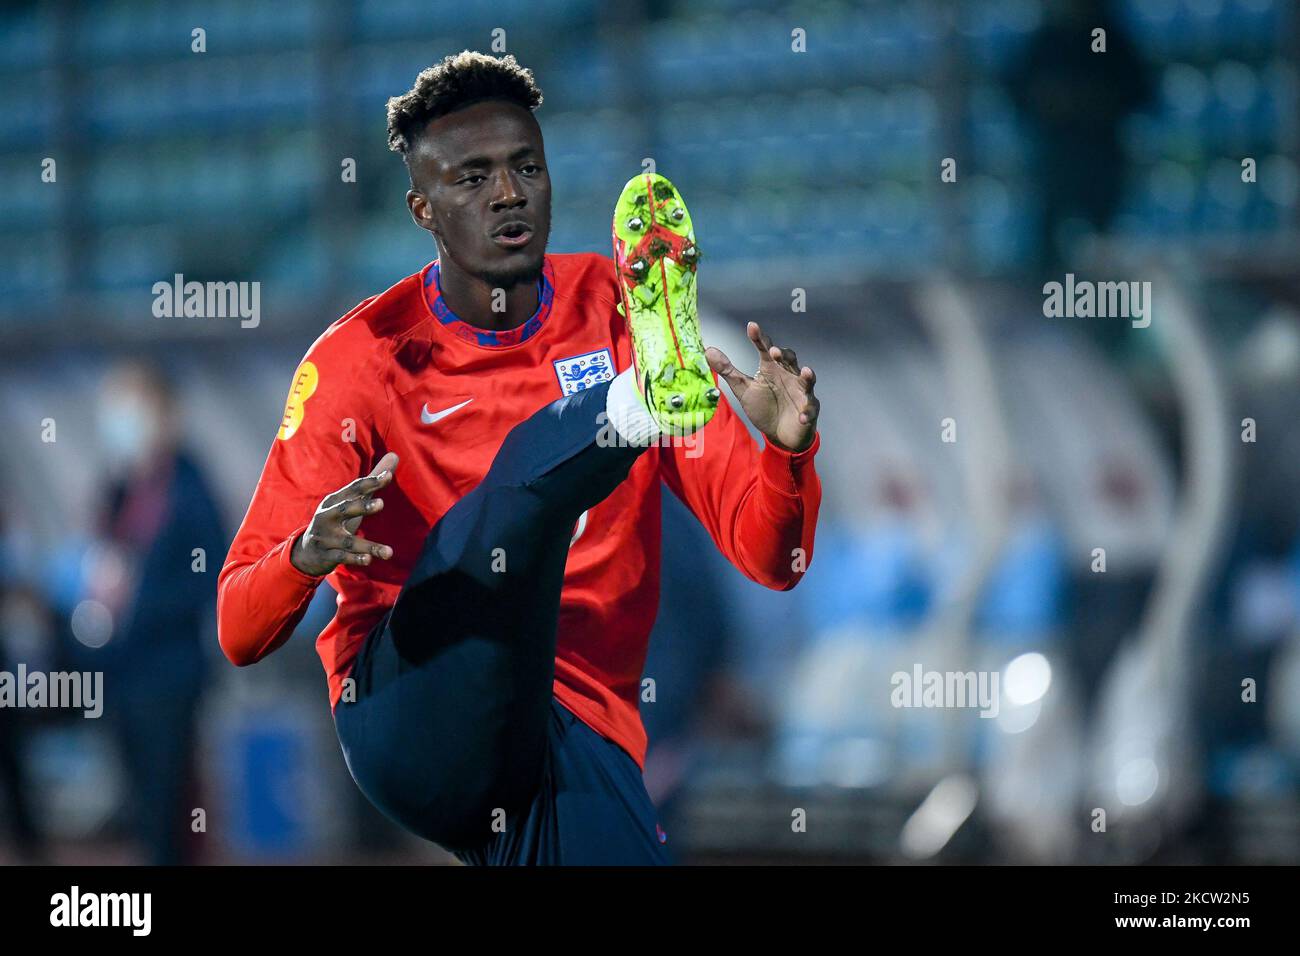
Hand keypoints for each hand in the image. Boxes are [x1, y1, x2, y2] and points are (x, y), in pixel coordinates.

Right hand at [290, 452, 398, 576]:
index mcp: (334, 501)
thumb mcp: (350, 502)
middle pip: (345, 509)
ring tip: (389, 552)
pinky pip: (342, 557)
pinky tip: (369, 559)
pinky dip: (355, 558)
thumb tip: (394, 456)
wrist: (306, 552)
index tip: (388, 476)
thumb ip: (372, 483)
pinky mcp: (326, 555)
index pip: (353, 489)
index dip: (370, 482)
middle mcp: (327, 517)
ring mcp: (325, 537)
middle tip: (381, 503)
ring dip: (368, 546)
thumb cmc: (335, 521)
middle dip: (362, 506)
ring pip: (348, 541)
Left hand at [706, 322, 819, 452]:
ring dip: (806, 376)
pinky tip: (802, 416)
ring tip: (805, 372)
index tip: (752, 326)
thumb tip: (708, 350)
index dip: (759, 338)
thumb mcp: (743, 389)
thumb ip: (728, 370)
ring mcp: (801, 392)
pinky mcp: (808, 410)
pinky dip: (807, 412)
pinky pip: (810, 409)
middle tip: (773, 352)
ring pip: (807, 381)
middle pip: (789, 360)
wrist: (779, 434)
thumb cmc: (764, 407)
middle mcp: (788, 375)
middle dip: (783, 355)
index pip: (765, 349)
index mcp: (771, 369)